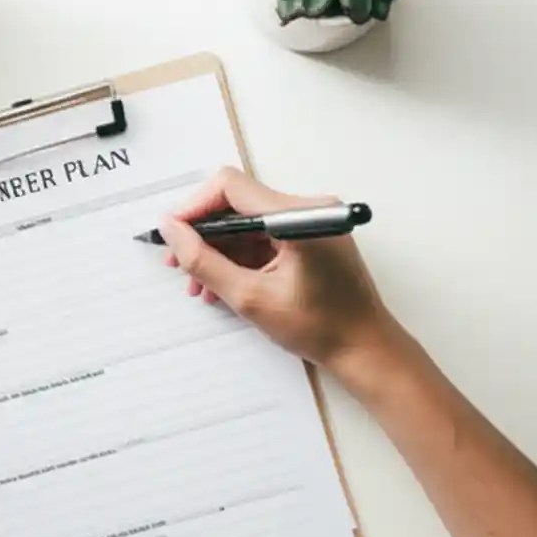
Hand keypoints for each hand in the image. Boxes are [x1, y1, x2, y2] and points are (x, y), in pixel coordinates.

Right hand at [158, 167, 401, 372]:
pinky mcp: (308, 237)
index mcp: (298, 216)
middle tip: (178, 264)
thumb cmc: (322, 328)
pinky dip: (238, 258)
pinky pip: (261, 237)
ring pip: (245, 224)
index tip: (172, 235)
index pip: (230, 187)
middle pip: (235, 204)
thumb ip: (203, 261)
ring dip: (217, 251)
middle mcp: (306, 209)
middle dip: (202, 235)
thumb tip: (171, 231)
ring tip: (198, 285)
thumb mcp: (250, 298)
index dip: (193, 208)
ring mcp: (309, 222)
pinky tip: (222, 284)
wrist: (365, 349)